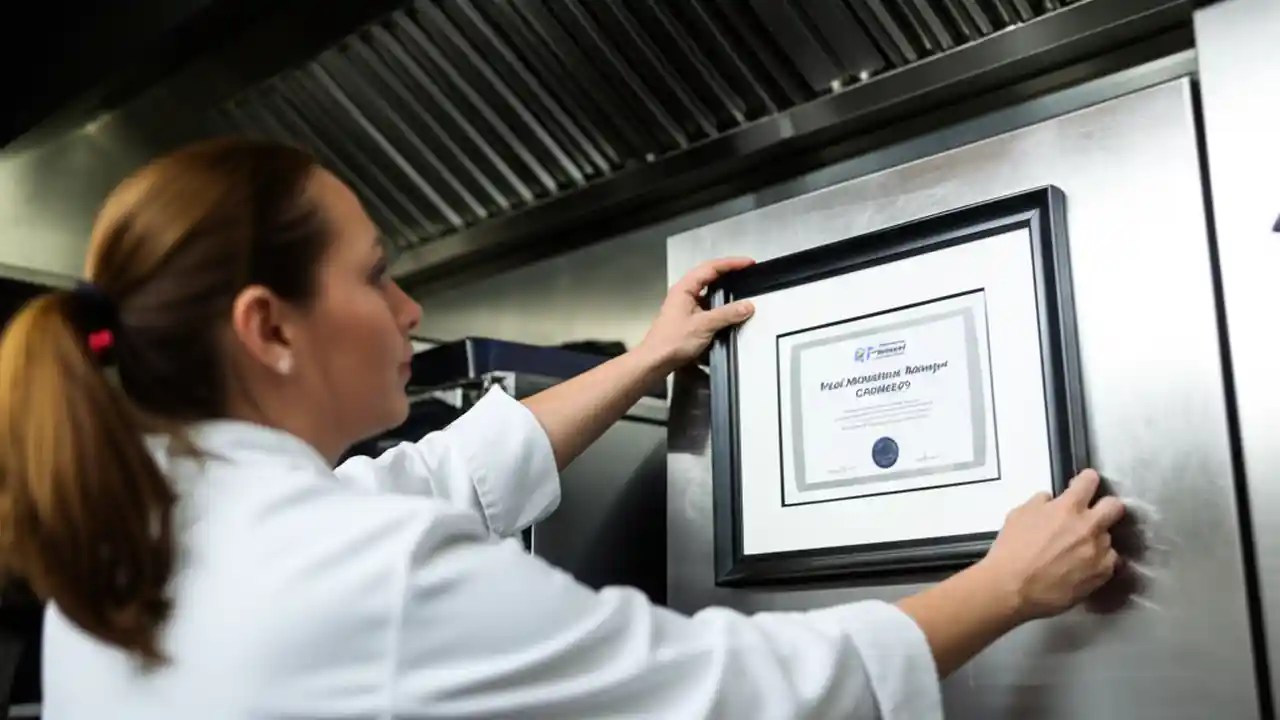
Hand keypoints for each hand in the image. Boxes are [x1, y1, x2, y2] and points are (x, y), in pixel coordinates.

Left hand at [636, 257, 755, 374]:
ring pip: (708, 292)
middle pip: (709, 276)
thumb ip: (727, 314)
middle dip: (729, 273)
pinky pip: (707, 306)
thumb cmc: (671, 342)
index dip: (731, 263)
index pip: (711, 267)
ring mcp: (685, 306)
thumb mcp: (704, 325)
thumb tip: (746, 306)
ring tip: (741, 290)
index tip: (748, 263)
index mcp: (684, 288)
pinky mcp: (688, 319)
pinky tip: (729, 312)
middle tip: (746, 272)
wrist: (656, 361)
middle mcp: (683, 294)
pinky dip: (719, 306)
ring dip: (724, 290)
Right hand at [977, 469, 1125, 622]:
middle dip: (1107, 506)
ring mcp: (1098, 551)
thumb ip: (1041, 503)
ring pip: (1109, 538)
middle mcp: (1089, 527)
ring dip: (1096, 540)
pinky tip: (1082, 567)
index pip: (1090, 481)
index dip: (1087, 480)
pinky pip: (1109, 561)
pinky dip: (1098, 562)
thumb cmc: (1011, 551)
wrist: (1013, 587)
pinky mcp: (1102, 574)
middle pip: (1115, 506)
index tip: (1085, 484)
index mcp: (1068, 508)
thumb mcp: (1019, 515)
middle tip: (1094, 515)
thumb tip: (1052, 500)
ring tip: (1079, 551)